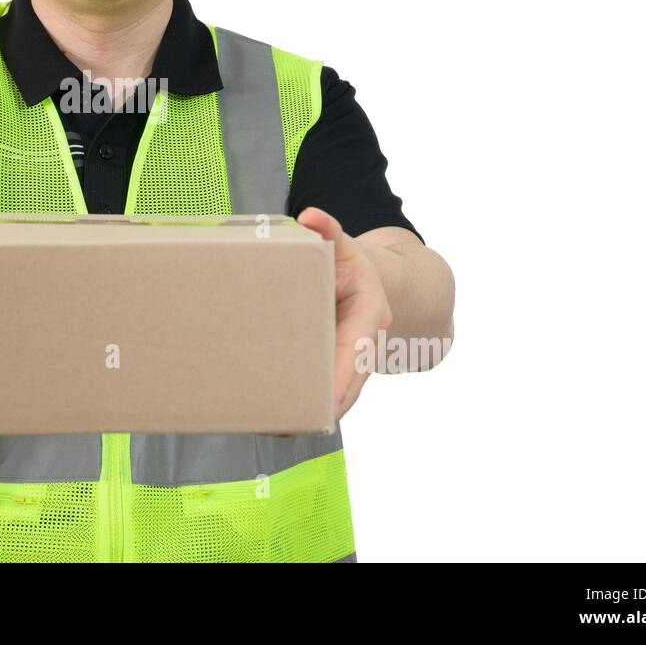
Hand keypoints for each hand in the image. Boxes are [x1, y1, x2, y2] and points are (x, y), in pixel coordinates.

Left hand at [296, 207, 393, 423]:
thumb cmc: (344, 260)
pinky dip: (305, 407)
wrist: (358, 276)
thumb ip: (328, 229)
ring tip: (276, 427)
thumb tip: (311, 218)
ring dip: (313, 413)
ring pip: (338, 396)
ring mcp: (351, 360)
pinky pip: (325, 392)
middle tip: (287, 424)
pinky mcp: (334, 368)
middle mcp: (364, 342)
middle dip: (324, 407)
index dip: (343, 378)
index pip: (358, 351)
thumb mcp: (340, 242)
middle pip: (349, 384)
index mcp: (369, 314)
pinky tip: (276, 420)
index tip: (326, 402)